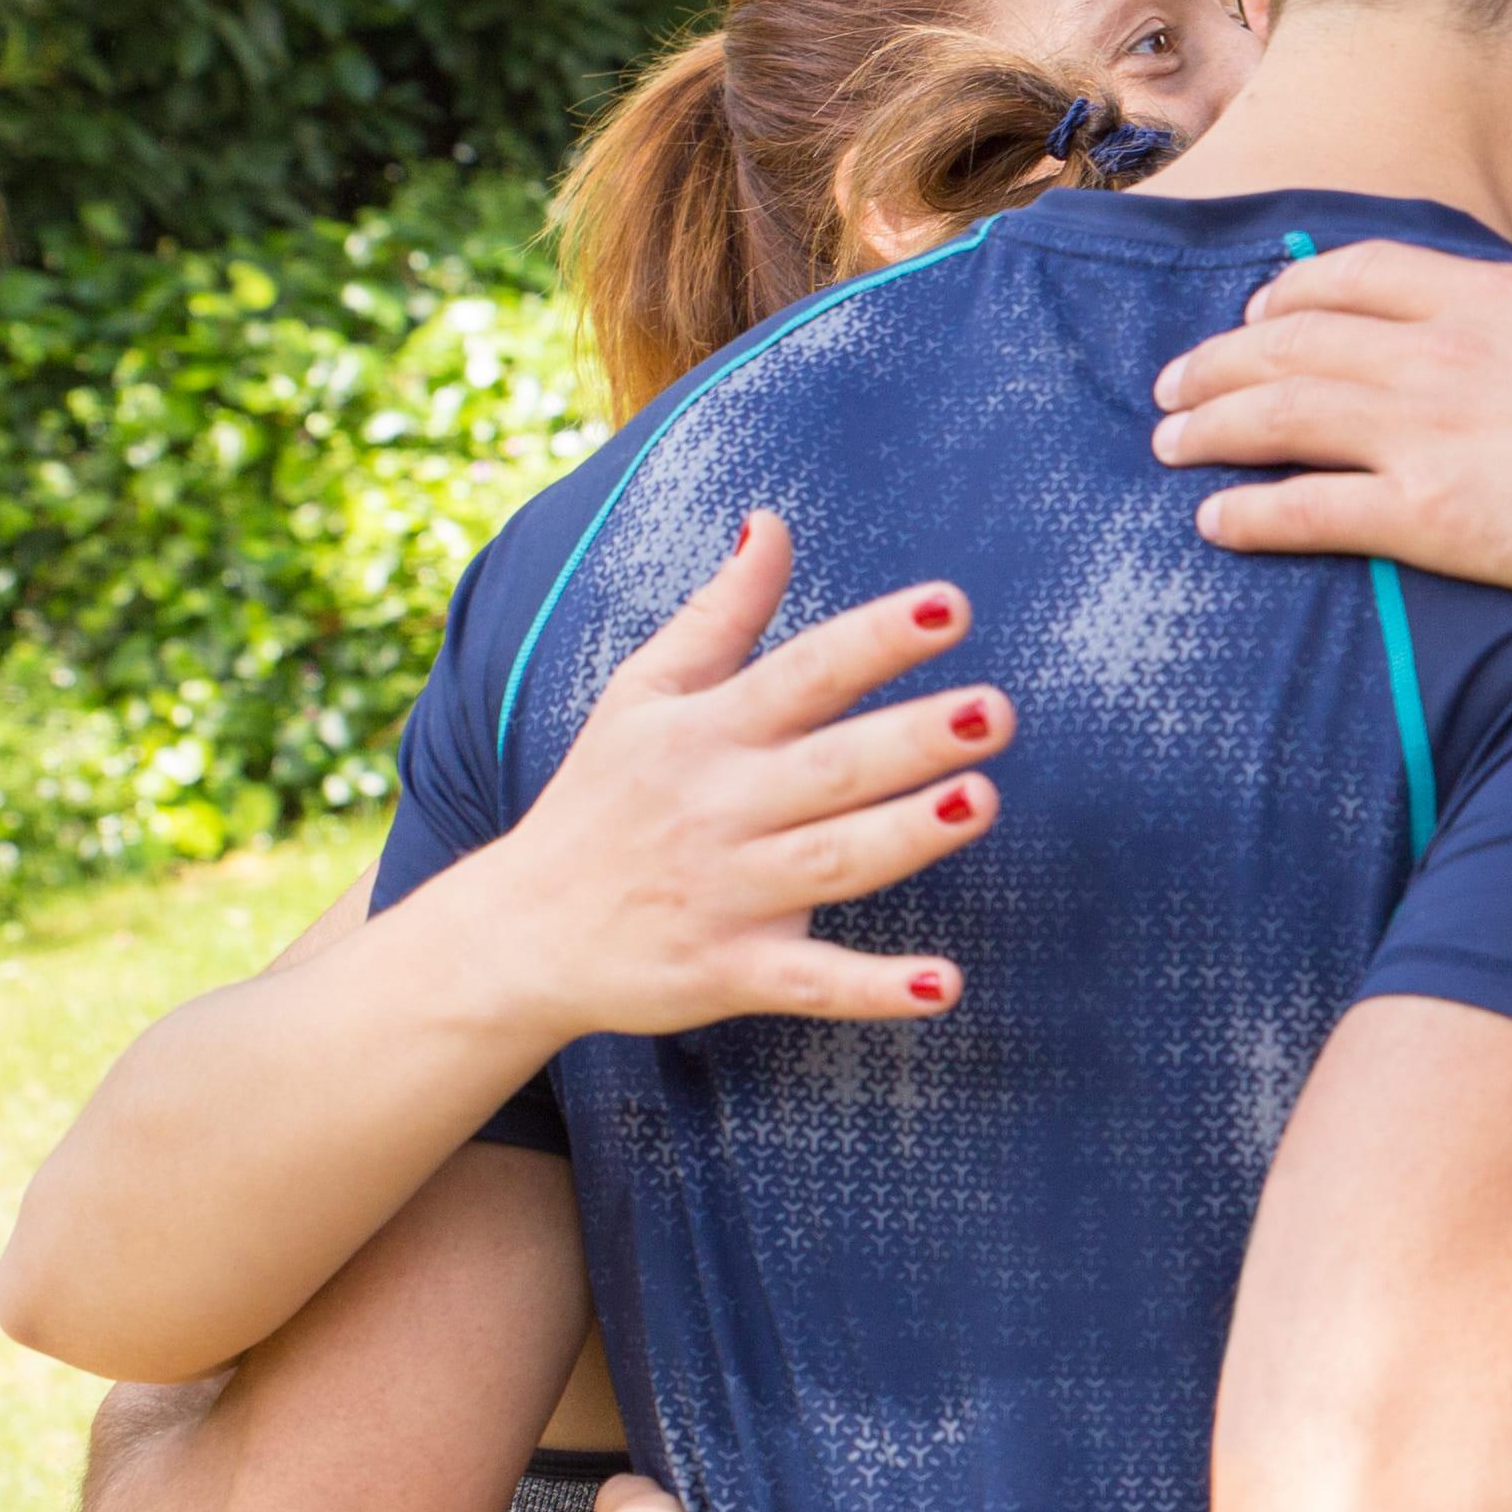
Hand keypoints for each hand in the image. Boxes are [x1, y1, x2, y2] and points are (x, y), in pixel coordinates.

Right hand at [451, 514, 1004, 1043]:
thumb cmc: (599, 799)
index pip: (804, 672)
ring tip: (983, 801)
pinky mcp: (728, 972)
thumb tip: (770, 521)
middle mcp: (720, 806)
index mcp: (707, 731)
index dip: (876, 638)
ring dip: (908, 836)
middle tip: (995, 711)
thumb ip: (720, 612)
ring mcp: (726, 893)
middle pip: (832, 766)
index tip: (951, 605)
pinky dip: (874, 990)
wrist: (516, 934)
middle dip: (913, 739)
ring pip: (833, 862)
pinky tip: (944, 986)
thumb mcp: (643, 693)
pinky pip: (810, 981)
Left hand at [1159, 249, 1511, 600]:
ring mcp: (1432, 432)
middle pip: (1293, 341)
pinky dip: (1248, 514)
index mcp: (1500, 295)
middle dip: (1221, 358)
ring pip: (1279, 415)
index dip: (1293, 291)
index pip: (1360, 276)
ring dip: (1210, 426)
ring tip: (1168, 443)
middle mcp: (1445, 352)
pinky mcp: (1433, 518)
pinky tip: (1214, 524)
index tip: (1261, 309)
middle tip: (1177, 381)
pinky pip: (1308, 510)